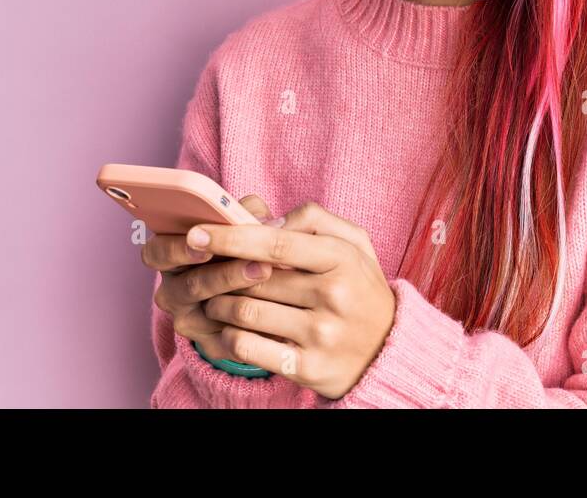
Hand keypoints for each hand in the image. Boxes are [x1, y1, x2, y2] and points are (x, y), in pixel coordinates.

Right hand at [141, 194, 282, 350]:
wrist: (266, 295)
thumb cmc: (245, 249)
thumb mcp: (245, 226)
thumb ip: (246, 214)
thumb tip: (256, 213)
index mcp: (171, 257)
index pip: (156, 253)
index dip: (175, 247)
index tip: (199, 239)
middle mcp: (174, 289)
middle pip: (182, 285)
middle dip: (218, 272)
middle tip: (247, 260)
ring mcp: (189, 319)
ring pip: (208, 308)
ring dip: (236, 287)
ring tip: (264, 270)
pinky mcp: (211, 342)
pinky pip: (226, 334)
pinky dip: (248, 317)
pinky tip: (270, 305)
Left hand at [188, 201, 396, 399]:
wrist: (389, 349)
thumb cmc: (360, 287)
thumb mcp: (354, 243)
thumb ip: (314, 220)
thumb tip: (267, 221)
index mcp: (343, 260)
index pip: (277, 243)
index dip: (231, 237)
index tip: (197, 233)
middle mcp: (334, 296)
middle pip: (255, 277)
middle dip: (220, 272)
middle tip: (202, 270)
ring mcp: (321, 335)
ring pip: (245, 312)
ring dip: (219, 303)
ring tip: (215, 299)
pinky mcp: (308, 367)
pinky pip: (248, 348)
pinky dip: (227, 336)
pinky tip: (226, 329)